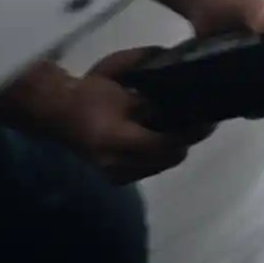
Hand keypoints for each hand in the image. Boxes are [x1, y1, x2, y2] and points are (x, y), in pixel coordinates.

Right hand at [0, 50, 215, 183]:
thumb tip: (184, 93)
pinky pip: (151, 168)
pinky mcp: (117, 178)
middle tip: (202, 120)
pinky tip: (164, 136)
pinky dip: (161, 154)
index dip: (189, 132)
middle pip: (171, 157)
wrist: (56, 113)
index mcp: (115, 138)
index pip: (164, 142)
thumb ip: (151, 93)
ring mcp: (117, 174)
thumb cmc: (88, 93)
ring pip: (164, 165)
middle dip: (187, 140)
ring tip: (185, 126)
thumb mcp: (120, 84)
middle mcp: (117, 163)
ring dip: (175, 148)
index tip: (207, 117)